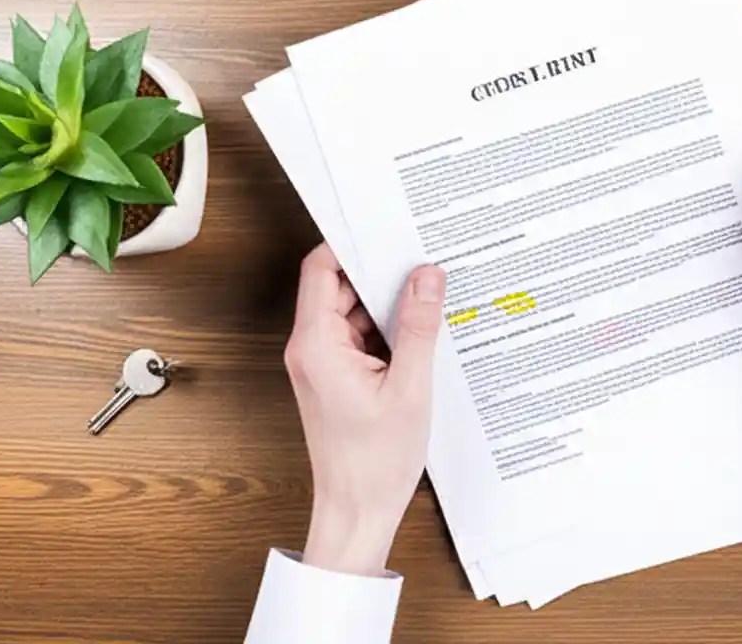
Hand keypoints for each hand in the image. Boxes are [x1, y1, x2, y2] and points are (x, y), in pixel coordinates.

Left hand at [283, 243, 446, 575]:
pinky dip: (388, 333)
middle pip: (340, 288)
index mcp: (317, 345)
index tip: (385, 230)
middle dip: (381, 274)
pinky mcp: (337, 378)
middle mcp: (311, 350)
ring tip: (430, 303)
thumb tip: (426, 277)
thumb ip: (417, 327)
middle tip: (423, 263)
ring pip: (354, 313)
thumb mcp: (408, 387)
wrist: (358, 511)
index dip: (351, 244)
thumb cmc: (374, 463)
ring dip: (388, 307)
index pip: (322, 269)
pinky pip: (361, 339)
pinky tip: (421, 336)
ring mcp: (323, 364)